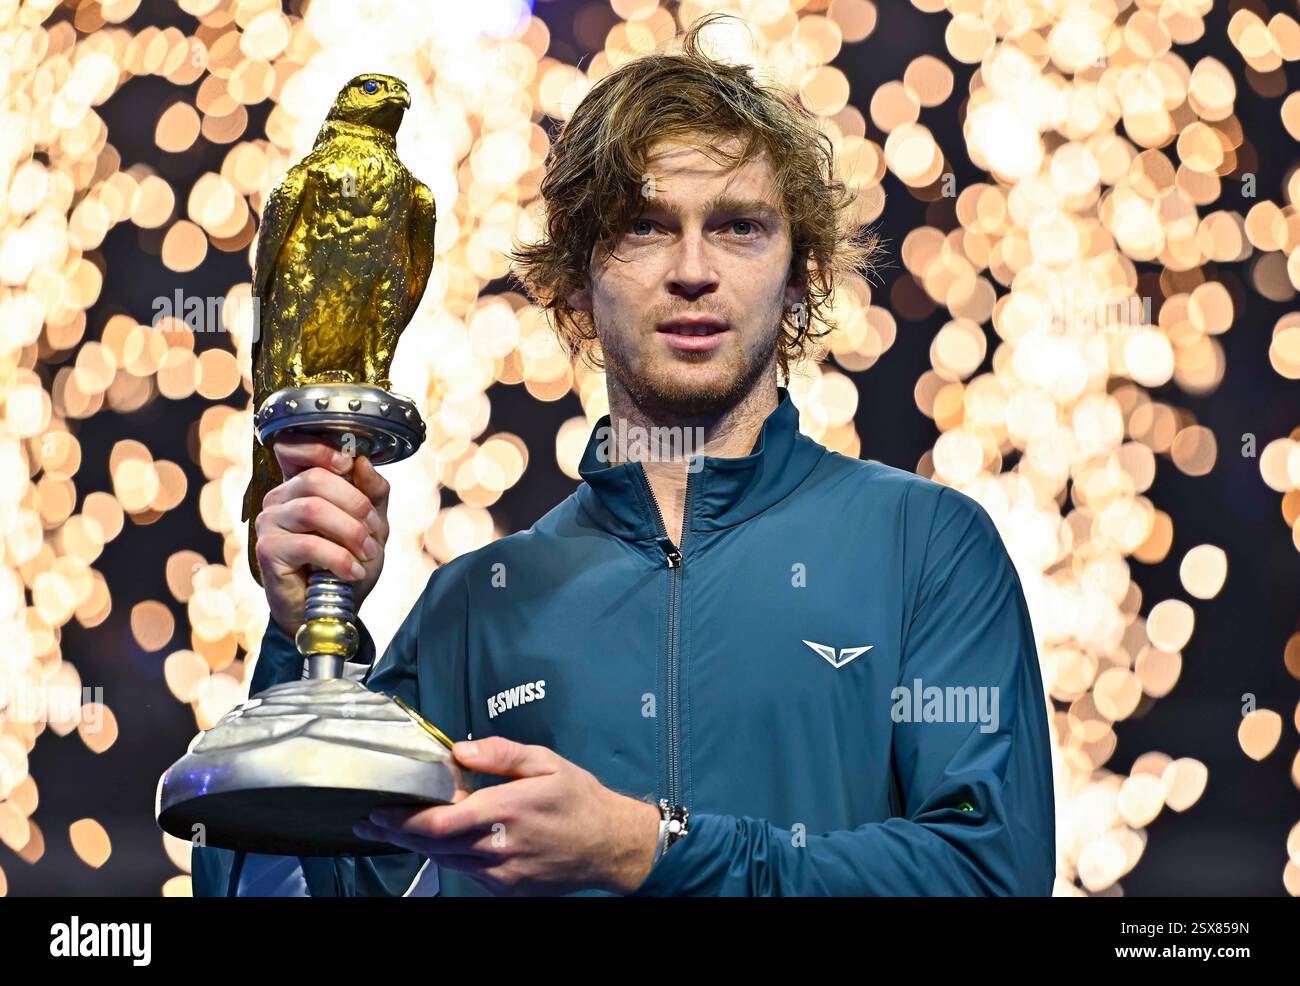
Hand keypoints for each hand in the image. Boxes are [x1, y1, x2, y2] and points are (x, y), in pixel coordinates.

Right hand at [254, 436, 390, 637]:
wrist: (332, 609)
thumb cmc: (347, 564)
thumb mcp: (372, 525)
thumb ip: (372, 493)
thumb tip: (362, 462)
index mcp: (301, 486)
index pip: (297, 449)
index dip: (323, 450)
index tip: (350, 465)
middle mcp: (279, 499)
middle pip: (317, 479)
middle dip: (356, 505)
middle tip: (374, 532)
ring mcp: (269, 523)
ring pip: (313, 509)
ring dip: (351, 533)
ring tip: (367, 554)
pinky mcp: (267, 550)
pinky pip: (308, 543)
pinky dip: (340, 557)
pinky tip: (353, 571)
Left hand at [352, 737, 661, 895]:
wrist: (610, 846)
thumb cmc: (580, 800)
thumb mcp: (547, 762)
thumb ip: (502, 753)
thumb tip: (461, 751)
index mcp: (509, 809)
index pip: (441, 823)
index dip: (403, 821)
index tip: (379, 810)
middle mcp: (501, 847)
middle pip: (433, 846)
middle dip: (398, 833)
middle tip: (372, 820)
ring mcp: (503, 874)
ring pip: (445, 862)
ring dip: (418, 846)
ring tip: (396, 830)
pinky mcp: (506, 889)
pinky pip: (467, 873)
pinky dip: (448, 857)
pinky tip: (440, 843)